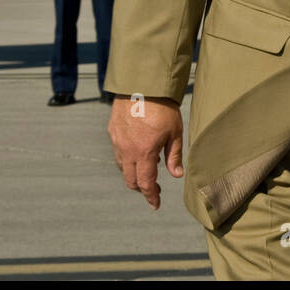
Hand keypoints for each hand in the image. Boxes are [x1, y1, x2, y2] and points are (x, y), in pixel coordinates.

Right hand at [108, 95, 183, 209]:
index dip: (151, 196)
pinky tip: (138, 153)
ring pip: (122, 167)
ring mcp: (117, 141)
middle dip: (141, 188)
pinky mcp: (112, 131)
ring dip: (133, 174)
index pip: (145, 183)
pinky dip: (127, 159)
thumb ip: (174, 156)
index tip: (156, 204)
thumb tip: (176, 175)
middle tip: (153, 189)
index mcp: (144, 153)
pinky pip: (118, 152)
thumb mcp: (174, 132)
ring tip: (147, 170)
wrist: (142, 85)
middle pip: (130, 180)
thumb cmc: (163, 108)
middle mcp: (127, 150)